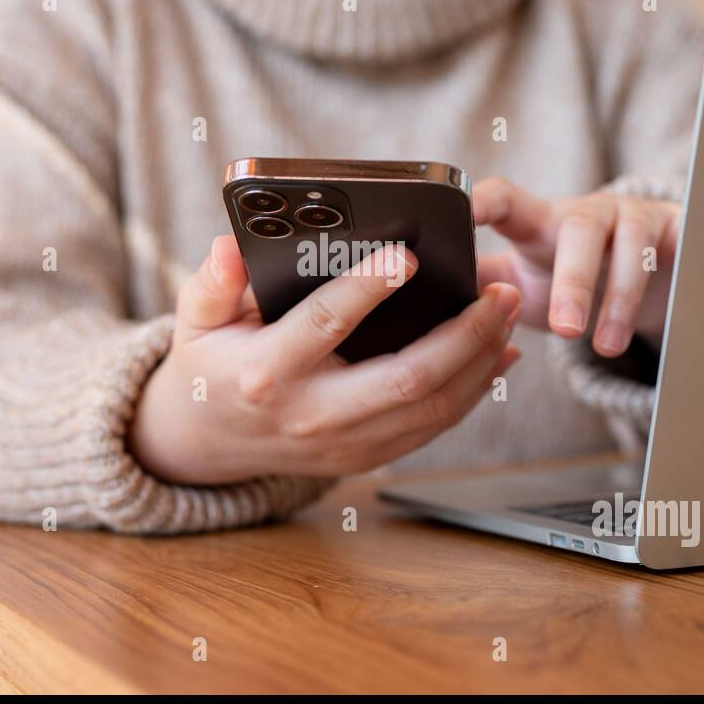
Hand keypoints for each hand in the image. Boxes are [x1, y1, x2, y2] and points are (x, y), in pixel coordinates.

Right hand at [130, 235, 521, 484]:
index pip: (327, 324)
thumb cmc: (211, 364)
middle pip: (406, 379)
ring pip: (432, 408)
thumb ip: (212, 281)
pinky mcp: (368, 456)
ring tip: (507, 313)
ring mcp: (345, 444)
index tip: (409, 253)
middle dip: (463, 334)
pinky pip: (434, 427)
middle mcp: (312, 416)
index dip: (370, 288)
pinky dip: (474, 390)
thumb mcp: (195, 320)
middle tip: (498, 290)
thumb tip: (232, 247)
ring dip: (481, 360)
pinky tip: (499, 354)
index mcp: (267, 374)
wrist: (209, 442)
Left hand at [471, 178, 679, 357]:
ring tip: (605, 346)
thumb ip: (479, 285)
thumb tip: (425, 300)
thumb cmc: (567, 275)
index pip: (503, 199)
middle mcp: (585, 212)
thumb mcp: (520, 282)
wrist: (644, 274)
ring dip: (618, 298)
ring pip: (630, 247)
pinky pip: (677, 252)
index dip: (481, 201)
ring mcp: (633, 218)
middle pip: (577, 231)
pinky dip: (672, 283)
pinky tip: (669, 312)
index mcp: (537, 221)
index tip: (461, 214)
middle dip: (573, 281)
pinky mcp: (675, 232)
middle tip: (565, 328)